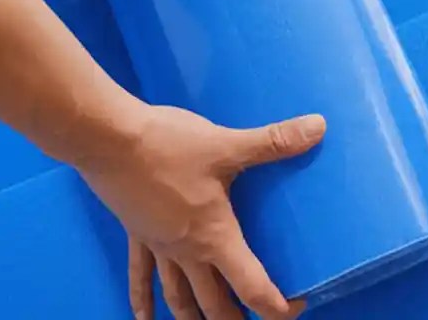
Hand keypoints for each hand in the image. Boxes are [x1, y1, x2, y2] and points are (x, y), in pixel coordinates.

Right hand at [79, 105, 325, 318]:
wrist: (109, 139)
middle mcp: (187, 252)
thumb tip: (319, 127)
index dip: (277, 306)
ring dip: (193, 318)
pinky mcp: (137, 234)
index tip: (297, 306)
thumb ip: (273, 141)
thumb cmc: (168, 145)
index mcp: (214, 237)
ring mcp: (159, 246)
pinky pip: (140, 276)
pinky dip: (143, 300)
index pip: (252, 287)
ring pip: (179, 297)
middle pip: (215, 304)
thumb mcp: (226, 144)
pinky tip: (144, 318)